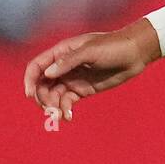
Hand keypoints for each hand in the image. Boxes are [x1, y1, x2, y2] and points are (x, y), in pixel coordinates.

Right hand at [23, 18, 160, 122]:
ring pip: (53, 95)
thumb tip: (47, 73)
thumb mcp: (91, 51)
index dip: (30, 80)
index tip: (30, 94)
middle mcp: (63, 66)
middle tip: (50, 108)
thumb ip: (69, 61)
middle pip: (42, 84)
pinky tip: (68, 117)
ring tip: (60, 115)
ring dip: (53, 106)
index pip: (37, 67)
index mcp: (61, 53)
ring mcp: (72, 79)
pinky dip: (65, 110)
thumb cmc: (113, 46)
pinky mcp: (83, 90)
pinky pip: (67, 101)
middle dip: (42, 97)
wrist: (135, 53)